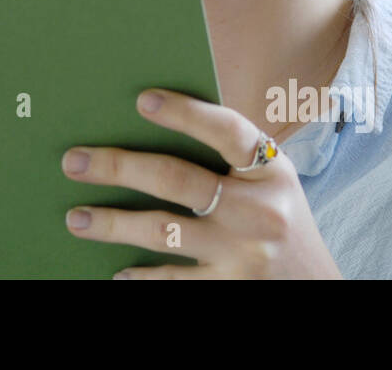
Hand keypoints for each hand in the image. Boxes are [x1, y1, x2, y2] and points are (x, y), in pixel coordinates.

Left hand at [61, 88, 342, 278]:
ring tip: (76, 217)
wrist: (317, 291)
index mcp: (270, 172)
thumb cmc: (280, 223)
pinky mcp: (229, 290)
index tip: (141, 100)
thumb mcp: (272, 185)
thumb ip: (229, 160)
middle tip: (73, 161)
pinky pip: (172, 281)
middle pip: (177, 180)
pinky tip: (118, 272)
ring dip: (112, 224)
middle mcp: (260, 212)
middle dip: (118, 168)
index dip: (186, 113)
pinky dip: (141, 276)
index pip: (228, 131)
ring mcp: (244, 256)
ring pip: (163, 232)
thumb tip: (150, 128)